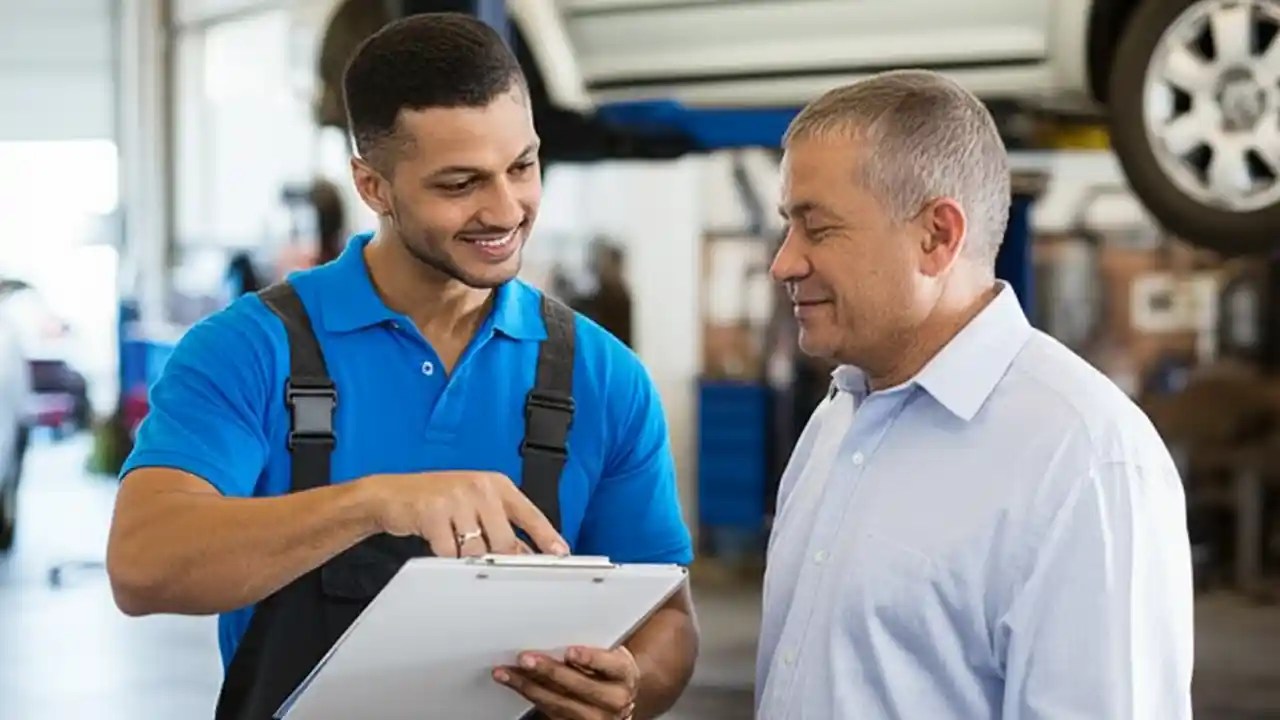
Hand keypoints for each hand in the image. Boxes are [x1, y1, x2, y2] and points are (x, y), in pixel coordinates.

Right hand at [361, 471, 567, 557]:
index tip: (560, 555)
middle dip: (499, 560)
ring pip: (477, 551)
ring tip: (455, 546)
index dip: (546, 536)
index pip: (529, 514)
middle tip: (489, 566)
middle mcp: (479, 487)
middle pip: (504, 541)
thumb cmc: (437, 501)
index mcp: (495, 484)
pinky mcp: (433, 513)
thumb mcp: (474, 503)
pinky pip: (449, 553)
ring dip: (468, 559)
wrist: (391, 494)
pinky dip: (446, 557)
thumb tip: (528, 556)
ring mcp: (456, 498)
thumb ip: (501, 524)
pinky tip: (438, 543)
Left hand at [494, 645, 639, 719]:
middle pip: (579, 686)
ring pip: (558, 703)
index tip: (571, 652)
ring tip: (508, 672)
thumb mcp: (611, 655)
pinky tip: (514, 683)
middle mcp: (613, 700)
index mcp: (623, 674)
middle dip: (549, 671)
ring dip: (528, 686)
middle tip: (527, 659)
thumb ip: (592, 647)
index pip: (609, 666)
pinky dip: (528, 695)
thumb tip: (557, 632)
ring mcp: (594, 717)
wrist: (619, 699)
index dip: (590, 658)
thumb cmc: (610, 670)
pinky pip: (548, 711)